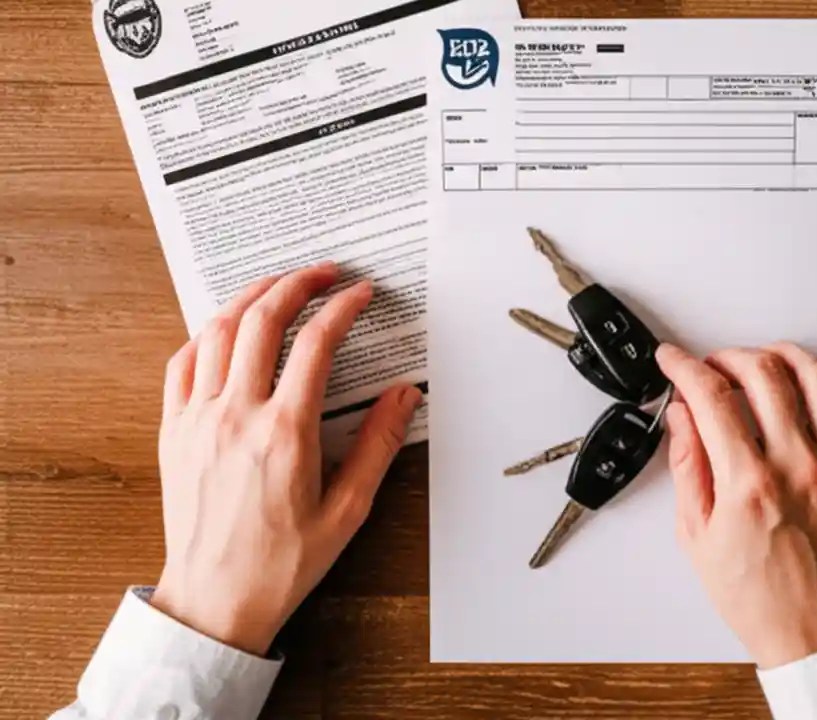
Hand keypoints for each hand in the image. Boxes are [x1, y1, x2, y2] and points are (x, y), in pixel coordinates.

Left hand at [151, 263, 421, 655]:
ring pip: (215, 330)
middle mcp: (236, 416)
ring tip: (277, 285)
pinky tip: (225, 328)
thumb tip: (403, 395)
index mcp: (285, 434)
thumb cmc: (282, 562)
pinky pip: (182, 362)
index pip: (315, 344)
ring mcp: (197, 420)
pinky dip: (205, 332)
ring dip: (249, 296)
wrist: (215, 599)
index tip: (361, 294)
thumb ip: (377, 445)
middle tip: (323, 271)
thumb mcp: (348, 510)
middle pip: (261, 319)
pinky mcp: (173, 431)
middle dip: (297, 283)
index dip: (342, 307)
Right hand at [656, 342, 816, 668]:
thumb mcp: (696, 535)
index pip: (711, 397)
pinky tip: (815, 378)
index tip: (673, 361)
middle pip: (763, 373)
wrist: (812, 632)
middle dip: (728, 356)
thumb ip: (688, 466)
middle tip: (712, 366)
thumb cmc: (757, 596)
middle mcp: (796, 466)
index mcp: (748, 484)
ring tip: (761, 362)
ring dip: (782, 355)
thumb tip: (681, 416)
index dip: (684, 367)